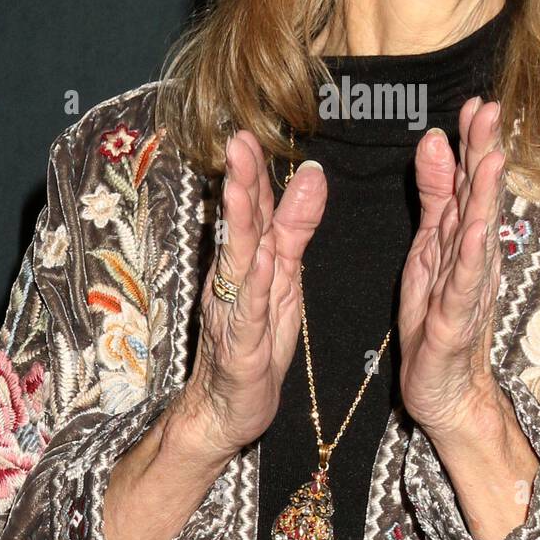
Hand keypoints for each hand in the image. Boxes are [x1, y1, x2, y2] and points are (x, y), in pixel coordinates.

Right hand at [173, 133, 326, 460]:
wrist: (227, 411)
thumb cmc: (255, 342)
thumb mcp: (282, 278)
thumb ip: (294, 228)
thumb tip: (312, 173)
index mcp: (248, 259)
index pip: (251, 207)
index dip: (251, 169)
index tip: (248, 129)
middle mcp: (234, 279)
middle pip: (238, 224)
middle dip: (239, 181)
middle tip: (237, 139)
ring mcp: (234, 312)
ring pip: (237, 261)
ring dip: (238, 223)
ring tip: (236, 186)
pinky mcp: (242, 347)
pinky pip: (248, 312)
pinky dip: (252, 286)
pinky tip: (257, 262)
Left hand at [398, 97, 506, 441]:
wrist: (444, 389)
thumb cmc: (437, 317)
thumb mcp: (427, 247)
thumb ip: (434, 195)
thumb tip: (435, 140)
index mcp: (459, 235)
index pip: (468, 180)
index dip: (472, 140)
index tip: (476, 101)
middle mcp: (472, 255)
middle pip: (479, 197)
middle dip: (483, 152)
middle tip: (489, 110)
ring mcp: (468, 286)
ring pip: (478, 234)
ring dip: (485, 197)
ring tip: (492, 159)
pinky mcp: (455, 319)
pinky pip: (464, 283)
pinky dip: (470, 255)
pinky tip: (474, 230)